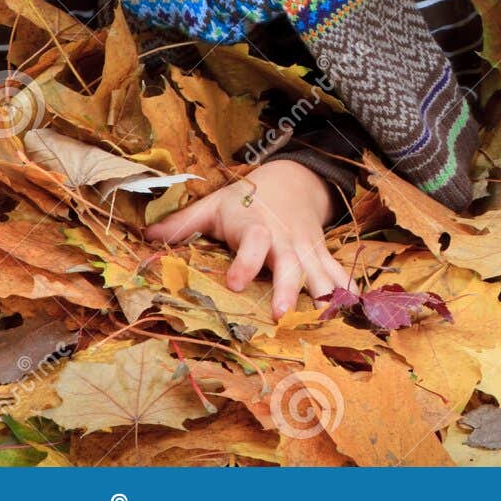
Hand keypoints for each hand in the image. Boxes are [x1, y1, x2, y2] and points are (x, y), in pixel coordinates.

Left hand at [144, 159, 348, 319]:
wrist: (293, 180)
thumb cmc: (246, 199)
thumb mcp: (214, 205)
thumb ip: (183, 223)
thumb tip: (146, 238)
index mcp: (256, 227)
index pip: (253, 243)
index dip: (245, 262)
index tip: (235, 283)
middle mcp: (285, 239)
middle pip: (291, 263)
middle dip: (289, 288)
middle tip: (283, 314)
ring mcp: (307, 248)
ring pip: (319, 271)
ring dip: (324, 295)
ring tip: (327, 321)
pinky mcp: (322, 254)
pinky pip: (337, 272)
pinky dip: (347, 290)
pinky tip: (354, 310)